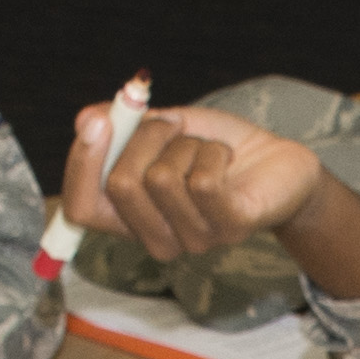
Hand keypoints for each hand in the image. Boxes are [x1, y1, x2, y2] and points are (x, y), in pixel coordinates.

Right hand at [65, 99, 359, 305]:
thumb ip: (124, 125)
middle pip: (119, 186)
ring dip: (186, 144)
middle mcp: (157, 238)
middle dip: (143, 136)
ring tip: (205, 148)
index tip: (98, 120)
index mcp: (130, 217)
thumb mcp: (164, 128)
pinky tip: (226, 159)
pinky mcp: (230, 228)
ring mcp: (194, 239)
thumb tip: (86, 119)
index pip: (81, 209)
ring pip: (163, 178)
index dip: (81, 165)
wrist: (278, 161)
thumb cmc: (216, 149)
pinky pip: (202, 182)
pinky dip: (212, 152)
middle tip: (172, 126)